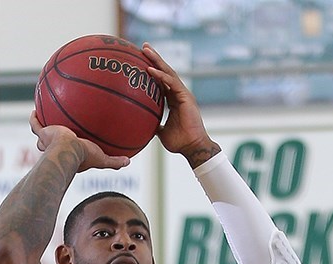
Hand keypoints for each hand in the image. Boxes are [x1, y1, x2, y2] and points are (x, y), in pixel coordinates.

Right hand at [29, 112, 129, 171]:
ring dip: (41, 128)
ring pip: (41, 134)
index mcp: (68, 155)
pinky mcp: (43, 133)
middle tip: (54, 131)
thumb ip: (114, 161)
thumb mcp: (102, 159)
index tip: (71, 144)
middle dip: (49, 140)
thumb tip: (128, 161)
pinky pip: (35, 124)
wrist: (68, 151)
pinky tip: (34, 110)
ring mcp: (47, 141)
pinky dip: (33, 118)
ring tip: (41, 117)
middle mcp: (55, 149)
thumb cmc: (83, 157)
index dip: (69, 148)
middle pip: (49, 145)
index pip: (67, 152)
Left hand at [142, 44, 220, 166]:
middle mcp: (178, 93)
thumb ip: (153, 124)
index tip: (141, 59)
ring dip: (156, 60)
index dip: (153, 69)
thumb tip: (141, 125)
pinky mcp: (186, 96)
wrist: (192, 147)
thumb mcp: (161, 132)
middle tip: (143, 46)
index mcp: (173, 99)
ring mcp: (183, 93)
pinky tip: (149, 69)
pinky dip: (160, 76)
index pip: (162, 80)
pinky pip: (171, 83)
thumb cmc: (179, 141)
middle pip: (165, 71)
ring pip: (168, 72)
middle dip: (154, 58)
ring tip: (145, 50)